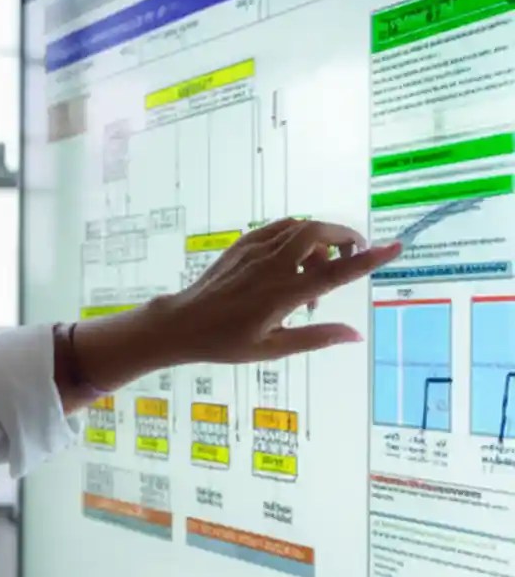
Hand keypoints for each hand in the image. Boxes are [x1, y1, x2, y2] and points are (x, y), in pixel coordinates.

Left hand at [163, 218, 399, 362]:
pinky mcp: (242, 244)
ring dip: (320, 241)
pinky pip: (279, 227)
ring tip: (316, 272)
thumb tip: (355, 334)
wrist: (182, 323)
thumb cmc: (225, 342)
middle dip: (345, 239)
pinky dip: (297, 235)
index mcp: (282, 294)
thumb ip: (316, 337)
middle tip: (352, 258)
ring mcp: (254, 251)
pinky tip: (294, 259)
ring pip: (300, 227)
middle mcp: (271, 266)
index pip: (335, 273)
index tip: (395, 247)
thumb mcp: (272, 348)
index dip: (368, 259)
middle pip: (319, 233)